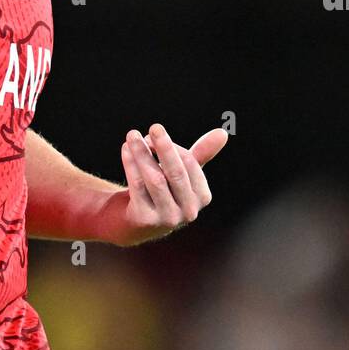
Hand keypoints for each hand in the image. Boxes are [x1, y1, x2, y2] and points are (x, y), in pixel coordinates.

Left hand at [111, 123, 227, 245]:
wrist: (136, 222)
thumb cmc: (164, 192)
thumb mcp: (183, 174)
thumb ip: (201, 154)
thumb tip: (223, 132)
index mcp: (202, 197)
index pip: (190, 165)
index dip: (172, 146)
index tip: (155, 131)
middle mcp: (188, 211)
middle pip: (176, 173)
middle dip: (164, 148)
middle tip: (154, 127)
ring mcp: (167, 218)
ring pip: (155, 180)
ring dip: (142, 154)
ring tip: (132, 136)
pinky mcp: (145, 220)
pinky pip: (138, 187)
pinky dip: (131, 165)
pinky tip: (125, 149)